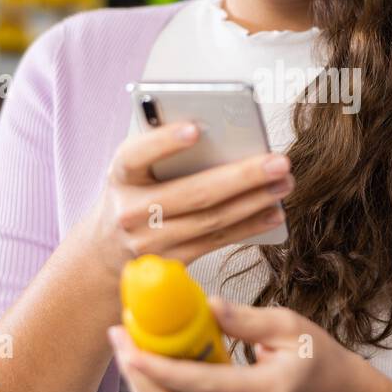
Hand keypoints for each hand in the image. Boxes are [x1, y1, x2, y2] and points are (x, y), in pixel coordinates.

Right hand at [84, 120, 294, 281]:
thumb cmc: (132, 193)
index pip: (136, 155)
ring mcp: (151, 243)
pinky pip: (216, 241)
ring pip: (211, 220)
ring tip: (284, 183)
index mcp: (120, 175)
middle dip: (243, 176)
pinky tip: (272, 212)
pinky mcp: (171, 262)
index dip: (164, 143)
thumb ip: (162, 150)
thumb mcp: (135, 168)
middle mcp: (131, 211)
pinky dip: (248, 226)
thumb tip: (219, 134)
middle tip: (279, 161)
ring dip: (255, 201)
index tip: (195, 129)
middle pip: (194, 193)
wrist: (107, 250)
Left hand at [106, 299, 359, 391]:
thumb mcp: (289, 326)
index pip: (201, 384)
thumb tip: (202, 304)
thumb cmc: (315, 358)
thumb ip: (244, 318)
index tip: (130, 343)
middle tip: (121, 346)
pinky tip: (150, 382)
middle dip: (138, 381)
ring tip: (130, 360)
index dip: (157, 366)